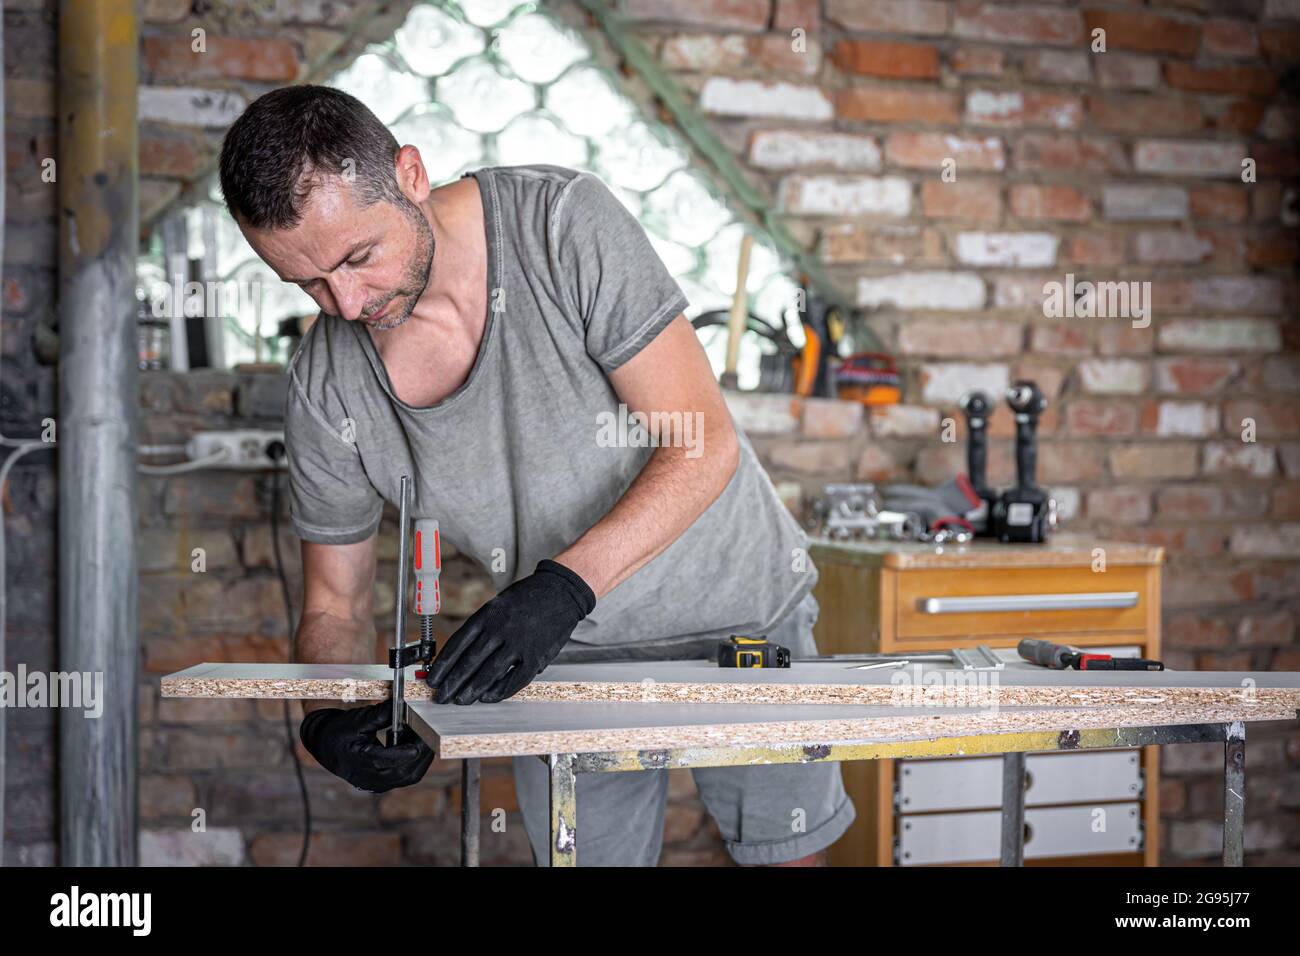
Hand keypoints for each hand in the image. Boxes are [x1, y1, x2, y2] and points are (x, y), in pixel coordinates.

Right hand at [299, 699, 432, 791]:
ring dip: (421, 756)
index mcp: (362, 763)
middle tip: (430, 732)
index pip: (391, 761)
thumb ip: (379, 714)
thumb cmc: (339, 733)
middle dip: (422, 752)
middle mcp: (372, 778)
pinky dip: (414, 760)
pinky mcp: (385, 782)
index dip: (408, 750)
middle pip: (406, 772)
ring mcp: (379, 783)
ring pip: (410, 776)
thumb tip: (399, 704)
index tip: (419, 739)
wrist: (326, 747)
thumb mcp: (356, 720)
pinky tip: (414, 742)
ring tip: (422, 734)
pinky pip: (406, 775)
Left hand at [424, 559, 595, 704]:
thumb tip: (459, 656)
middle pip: (469, 662)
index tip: (433, 678)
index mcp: (487, 615)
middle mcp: (500, 629)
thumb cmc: (526, 599)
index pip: (458, 644)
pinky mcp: (536, 655)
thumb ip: (481, 628)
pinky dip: (500, 691)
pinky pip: (515, 679)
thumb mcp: (497, 604)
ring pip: (489, 673)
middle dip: (452, 682)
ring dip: (471, 689)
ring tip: (460, 700)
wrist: (559, 591)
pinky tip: (487, 697)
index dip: (442, 665)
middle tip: (441, 696)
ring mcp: (519, 643)